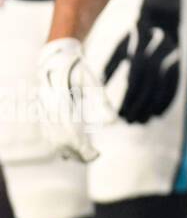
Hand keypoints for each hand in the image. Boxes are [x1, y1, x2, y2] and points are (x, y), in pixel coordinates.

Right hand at [37, 38, 111, 161]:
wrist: (57, 60)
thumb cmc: (78, 71)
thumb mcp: (94, 84)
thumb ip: (102, 103)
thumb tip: (113, 122)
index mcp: (62, 107)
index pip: (73, 137)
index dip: (84, 150)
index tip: (97, 154)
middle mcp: (50, 113)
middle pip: (63, 144)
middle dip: (78, 154)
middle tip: (94, 156)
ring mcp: (44, 115)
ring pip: (54, 142)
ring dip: (69, 152)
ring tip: (85, 155)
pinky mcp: (42, 115)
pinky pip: (48, 136)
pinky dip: (59, 145)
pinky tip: (69, 150)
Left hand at [104, 16, 180, 123]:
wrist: (164, 17)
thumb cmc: (136, 36)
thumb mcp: (121, 45)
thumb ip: (111, 65)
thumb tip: (100, 89)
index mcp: (139, 47)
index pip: (135, 78)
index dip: (128, 99)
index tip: (119, 114)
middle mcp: (158, 52)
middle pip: (149, 85)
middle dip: (139, 106)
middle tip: (129, 122)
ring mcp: (172, 57)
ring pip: (163, 87)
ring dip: (152, 107)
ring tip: (142, 121)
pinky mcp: (181, 63)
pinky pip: (175, 85)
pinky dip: (167, 101)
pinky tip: (158, 113)